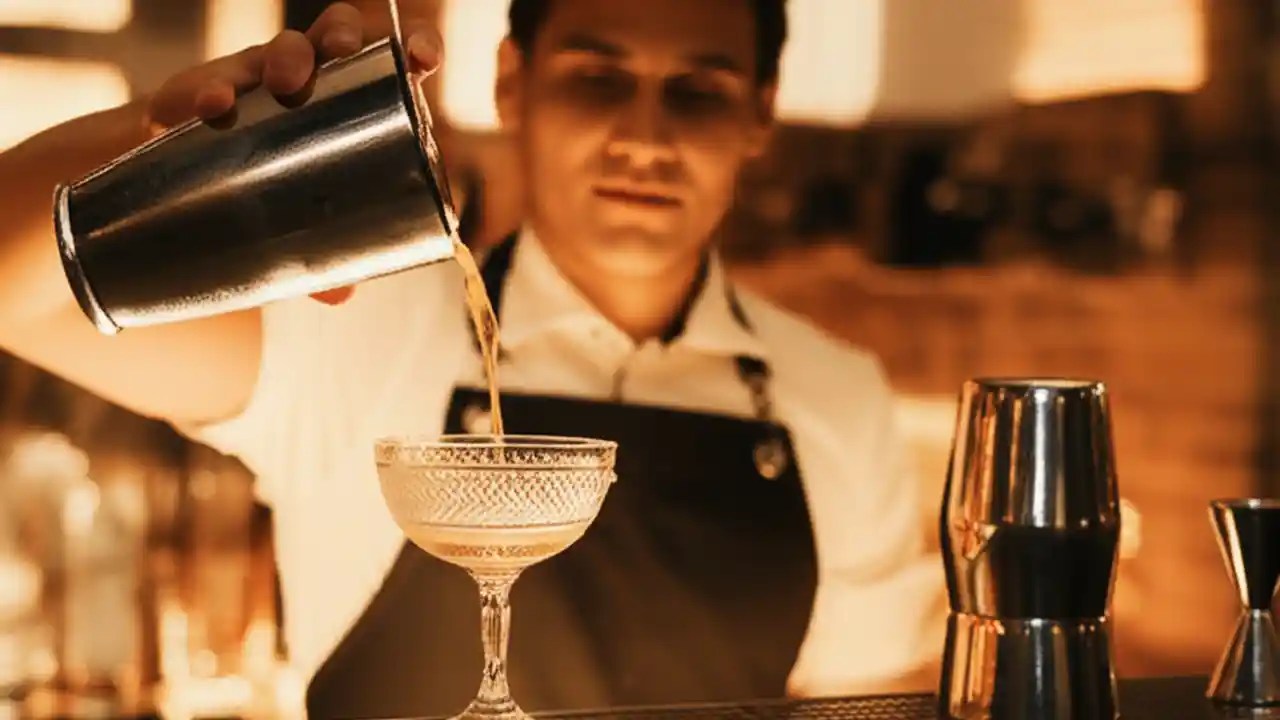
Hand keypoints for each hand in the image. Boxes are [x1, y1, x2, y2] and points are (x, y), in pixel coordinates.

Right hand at [145, 1, 442, 305]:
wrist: (184, 189)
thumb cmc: (270, 196)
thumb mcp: (303, 225)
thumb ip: (323, 256)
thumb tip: (340, 293)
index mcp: (354, 103)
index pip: (396, 61)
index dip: (417, 47)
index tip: (426, 61)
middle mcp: (314, 80)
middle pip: (338, 34)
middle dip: (344, 35)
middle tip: (342, 57)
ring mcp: (261, 78)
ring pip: (283, 45)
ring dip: (288, 56)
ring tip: (283, 84)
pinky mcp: (207, 88)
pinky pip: (208, 82)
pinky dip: (208, 91)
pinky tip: (206, 109)